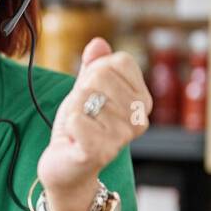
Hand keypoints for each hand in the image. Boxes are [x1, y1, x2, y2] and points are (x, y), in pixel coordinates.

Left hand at [36, 37, 151, 210]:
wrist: (68, 167)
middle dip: (81, 92)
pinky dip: (68, 125)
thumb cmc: (81, 127)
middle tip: (83, 114)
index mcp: (142, 100)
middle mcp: (139, 119)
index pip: (119, 62)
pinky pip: (75, 119)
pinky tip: (74, 139)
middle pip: (100, 77)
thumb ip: (94, 66)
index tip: (93, 95)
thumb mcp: (87, 91)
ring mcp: (122, 137)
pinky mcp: (100, 151)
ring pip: (84, 97)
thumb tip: (98, 44)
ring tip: (79, 128)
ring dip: (73, 110)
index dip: (96, 72)